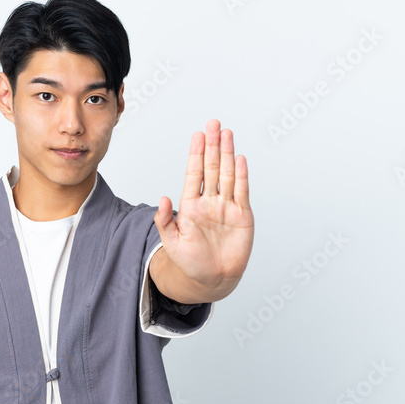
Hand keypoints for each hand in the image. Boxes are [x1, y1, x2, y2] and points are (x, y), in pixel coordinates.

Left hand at [153, 119, 253, 293]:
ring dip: (227, 154)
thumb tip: (162, 199)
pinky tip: (240, 159)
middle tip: (214, 124)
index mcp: (191, 205)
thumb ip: (165, 221)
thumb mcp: (172, 243)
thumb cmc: (190, 263)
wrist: (212, 279)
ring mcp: (226, 207)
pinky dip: (241, 175)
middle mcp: (209, 202)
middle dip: (213, 146)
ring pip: (227, 175)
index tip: (198, 135)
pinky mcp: (242, 216)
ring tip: (227, 133)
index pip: (194, 173)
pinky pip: (241, 192)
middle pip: (212, 168)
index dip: (196, 154)